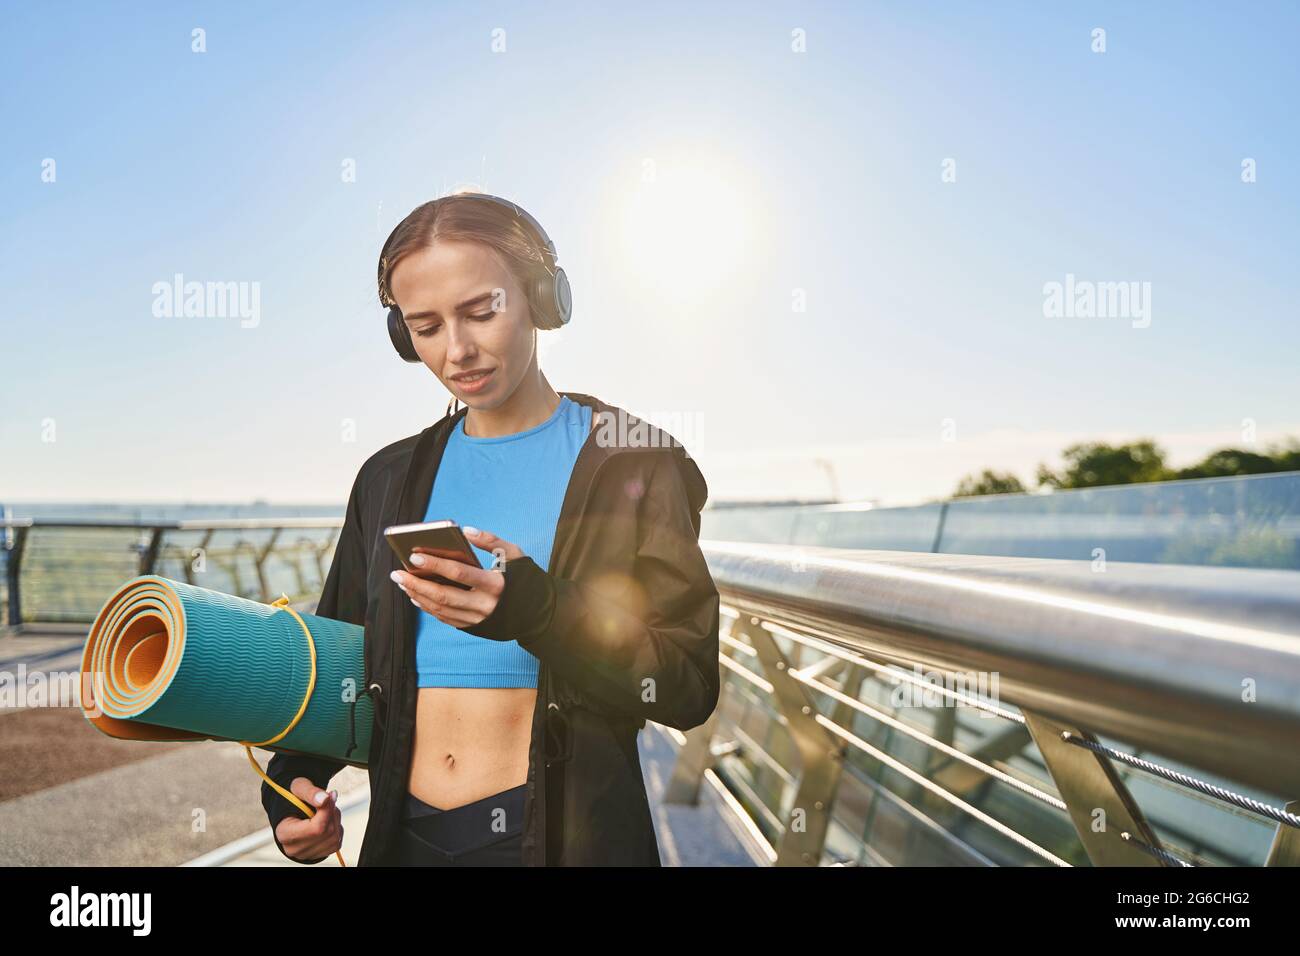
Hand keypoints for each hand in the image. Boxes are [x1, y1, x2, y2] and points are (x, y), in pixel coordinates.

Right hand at [274, 777, 341, 862]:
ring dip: (335, 819)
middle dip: (331, 813)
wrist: (292, 809)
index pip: (316, 828)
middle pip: (327, 832)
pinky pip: (336, 841)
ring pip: (334, 837)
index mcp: (284, 834)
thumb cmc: (294, 797)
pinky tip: (326, 820)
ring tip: (324, 809)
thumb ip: (310, 792)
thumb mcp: (298, 788)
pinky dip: (336, 828)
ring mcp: (306, 854)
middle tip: (327, 799)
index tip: (329, 795)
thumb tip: (324, 799)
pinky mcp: (318, 855)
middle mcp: (294, 849)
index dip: (327, 811)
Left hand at [392, 527, 528, 628]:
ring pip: (440, 609)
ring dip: (417, 595)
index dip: (435, 564)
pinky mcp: (472, 627)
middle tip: (397, 573)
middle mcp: (484, 605)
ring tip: (401, 582)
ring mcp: (477, 619)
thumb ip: (492, 541)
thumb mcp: (514, 555)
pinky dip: (427, 606)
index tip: (415, 554)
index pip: (459, 574)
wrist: (536, 613)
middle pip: (443, 595)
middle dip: (416, 583)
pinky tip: (415, 595)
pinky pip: (444, 618)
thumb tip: (467, 531)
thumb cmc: (524, 579)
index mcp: (495, 585)